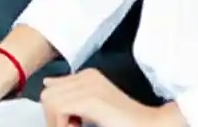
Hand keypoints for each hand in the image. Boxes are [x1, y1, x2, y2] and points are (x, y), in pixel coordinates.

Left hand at [40, 70, 184, 126]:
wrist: (150, 125)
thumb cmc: (125, 121)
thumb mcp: (92, 106)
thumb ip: (71, 93)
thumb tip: (48, 84)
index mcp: (88, 76)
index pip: (52, 87)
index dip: (55, 111)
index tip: (70, 122)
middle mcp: (87, 76)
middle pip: (47, 94)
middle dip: (53, 116)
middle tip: (74, 126)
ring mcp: (89, 86)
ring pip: (50, 101)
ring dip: (58, 121)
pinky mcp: (90, 99)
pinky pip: (58, 109)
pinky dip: (62, 124)